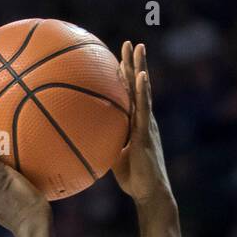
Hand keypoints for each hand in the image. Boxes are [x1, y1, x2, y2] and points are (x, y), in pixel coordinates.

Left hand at [112, 41, 171, 204]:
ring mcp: (147, 124)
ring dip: (140, 68)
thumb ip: (105, 142)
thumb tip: (86, 136)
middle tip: (130, 43)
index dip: (127, 77)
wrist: (149, 193)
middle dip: (134, 64)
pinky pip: (144, 108)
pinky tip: (142, 76)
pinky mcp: (146, 133)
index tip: (120, 58)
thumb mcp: (114, 156)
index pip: (131, 95)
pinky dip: (143, 91)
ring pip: (143, 91)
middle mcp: (144, 120)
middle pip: (139, 86)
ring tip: (138, 48)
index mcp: (137, 124)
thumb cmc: (133, 179)